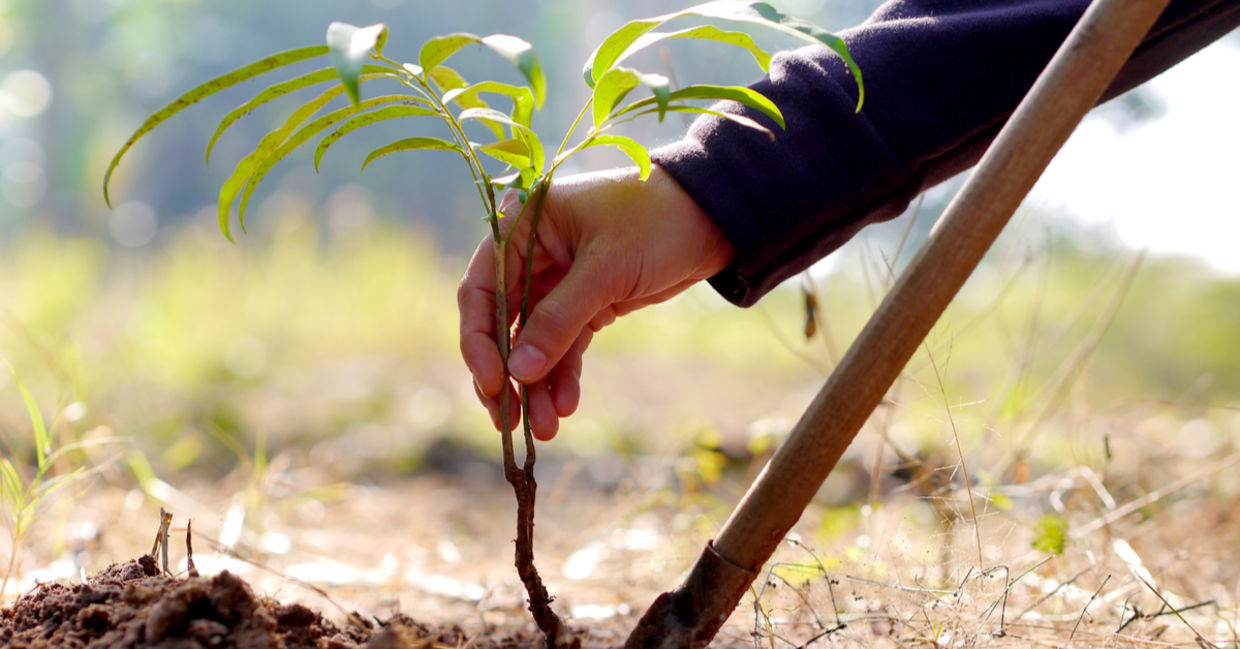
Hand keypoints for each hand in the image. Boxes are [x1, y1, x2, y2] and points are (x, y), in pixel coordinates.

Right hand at [458, 164, 735, 439]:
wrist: (715, 216)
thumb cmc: (656, 221)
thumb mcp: (605, 269)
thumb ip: (558, 320)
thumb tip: (517, 373)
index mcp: (523, 226)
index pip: (482, 288)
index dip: (480, 339)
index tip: (494, 382)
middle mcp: (533, 255)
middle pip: (502, 323)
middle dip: (508, 373)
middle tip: (508, 420)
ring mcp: (559, 282)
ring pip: (534, 342)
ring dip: (536, 385)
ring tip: (545, 428)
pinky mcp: (588, 303)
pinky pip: (565, 345)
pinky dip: (563, 376)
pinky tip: (566, 406)